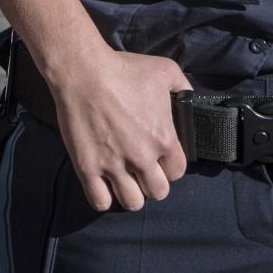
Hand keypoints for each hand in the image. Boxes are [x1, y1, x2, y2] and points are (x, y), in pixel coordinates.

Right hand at [48, 46, 189, 211]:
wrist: (84, 72)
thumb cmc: (123, 69)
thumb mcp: (165, 70)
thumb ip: (182, 87)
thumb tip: (188, 97)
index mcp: (163, 138)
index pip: (177, 171)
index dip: (170, 167)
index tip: (161, 159)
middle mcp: (142, 157)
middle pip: (158, 192)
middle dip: (152, 183)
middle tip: (142, 171)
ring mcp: (114, 165)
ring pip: (132, 202)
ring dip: (131, 194)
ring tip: (125, 181)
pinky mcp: (88, 168)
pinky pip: (101, 201)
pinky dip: (104, 198)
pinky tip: (104, 185)